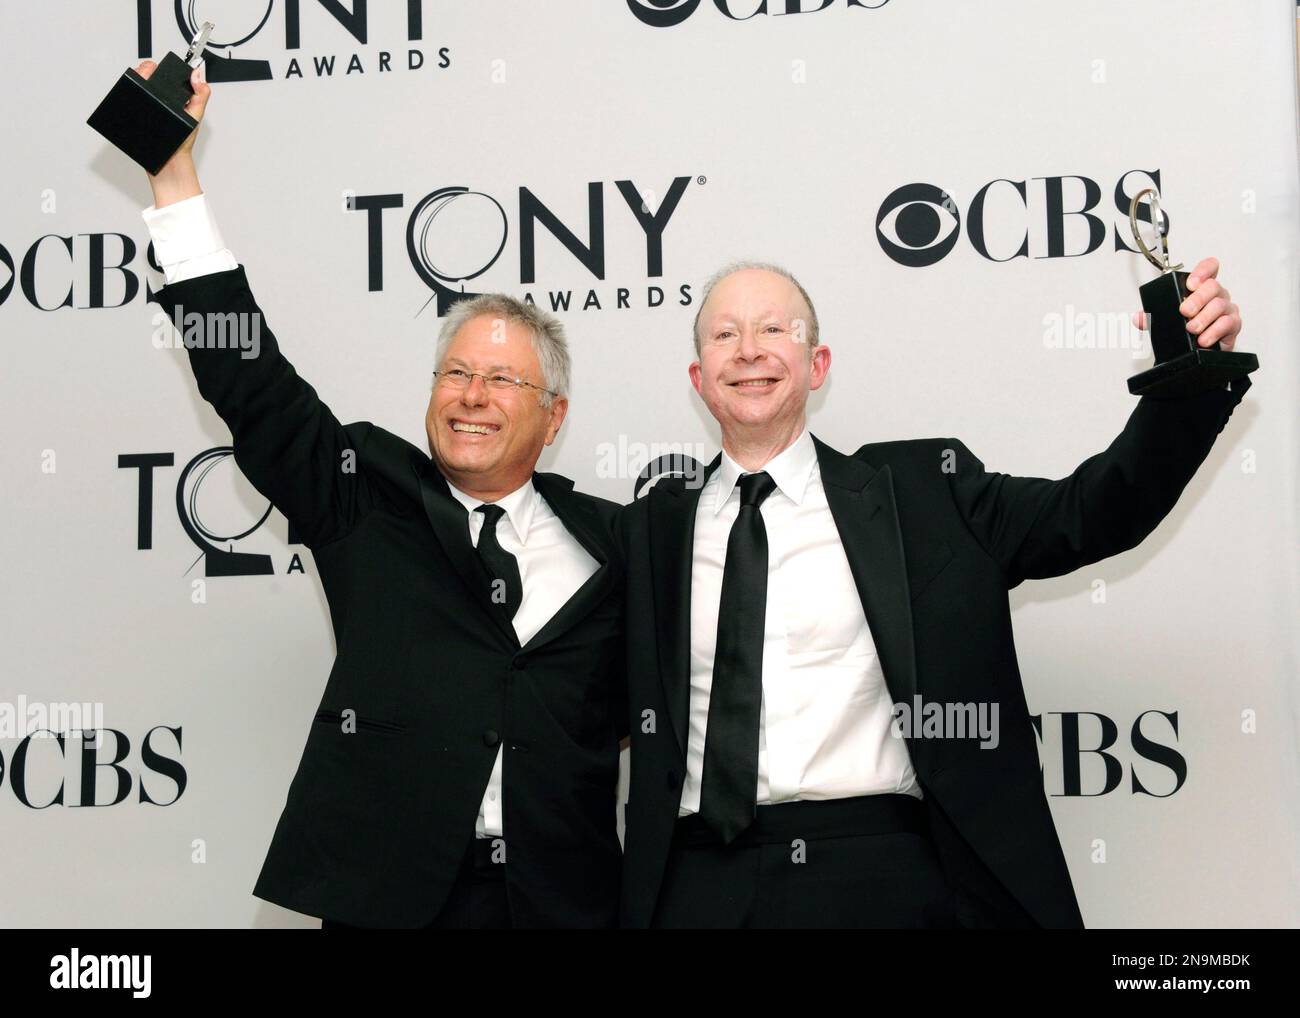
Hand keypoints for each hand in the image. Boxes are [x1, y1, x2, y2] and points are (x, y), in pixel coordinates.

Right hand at [135, 59, 210, 205]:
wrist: (169, 161)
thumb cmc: (182, 142)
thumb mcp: (195, 115)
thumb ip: (200, 95)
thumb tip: (198, 75)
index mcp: (172, 98)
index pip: (162, 75)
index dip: (158, 67)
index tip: (155, 67)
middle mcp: (157, 101)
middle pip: (144, 77)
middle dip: (143, 71)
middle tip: (146, 75)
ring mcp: (145, 108)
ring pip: (133, 88)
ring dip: (134, 83)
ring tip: (140, 85)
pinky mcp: (135, 117)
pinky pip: (126, 103)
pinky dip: (126, 98)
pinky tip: (133, 98)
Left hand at [1132, 256, 1242, 351]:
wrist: (1198, 350)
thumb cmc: (1185, 329)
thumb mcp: (1166, 321)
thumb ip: (1151, 317)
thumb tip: (1138, 317)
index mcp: (1202, 287)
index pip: (1209, 268)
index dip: (1203, 270)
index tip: (1191, 282)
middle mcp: (1217, 294)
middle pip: (1213, 286)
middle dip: (1197, 299)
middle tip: (1184, 311)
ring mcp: (1226, 308)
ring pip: (1220, 305)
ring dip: (1203, 318)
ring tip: (1191, 328)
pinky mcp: (1233, 325)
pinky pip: (1228, 323)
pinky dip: (1214, 332)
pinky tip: (1203, 339)